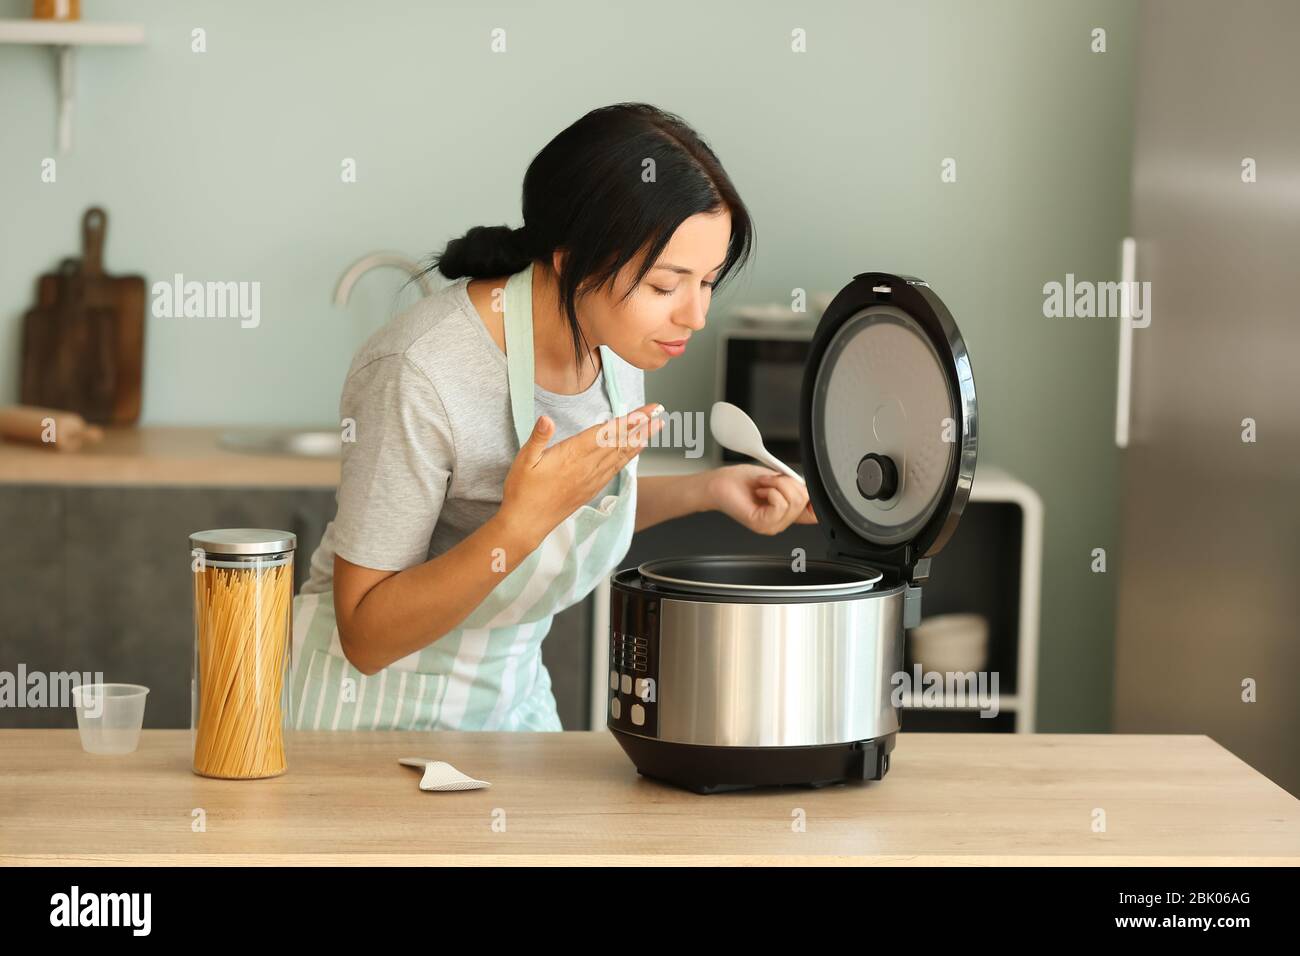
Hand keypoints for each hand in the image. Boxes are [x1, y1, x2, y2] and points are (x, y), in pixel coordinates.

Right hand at [500, 402, 663, 547]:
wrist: (526, 524)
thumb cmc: (522, 492)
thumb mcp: (523, 461)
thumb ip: (538, 438)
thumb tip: (547, 419)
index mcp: (571, 456)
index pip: (604, 434)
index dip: (626, 422)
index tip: (644, 412)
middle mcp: (586, 467)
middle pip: (618, 441)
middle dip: (641, 425)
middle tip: (659, 411)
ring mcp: (591, 479)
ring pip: (621, 455)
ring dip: (640, 439)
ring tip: (656, 426)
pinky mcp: (591, 489)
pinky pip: (616, 468)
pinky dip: (629, 456)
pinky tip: (636, 448)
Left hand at [706, 464, 815, 535]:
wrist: (719, 483)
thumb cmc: (741, 481)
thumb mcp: (775, 479)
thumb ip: (794, 486)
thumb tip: (809, 486)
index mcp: (786, 512)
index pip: (814, 516)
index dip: (818, 501)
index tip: (807, 487)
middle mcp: (780, 521)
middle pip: (806, 501)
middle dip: (789, 482)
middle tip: (771, 480)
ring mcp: (771, 525)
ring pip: (793, 501)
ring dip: (778, 484)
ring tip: (763, 485)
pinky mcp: (761, 524)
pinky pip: (780, 504)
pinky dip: (771, 491)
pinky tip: (760, 492)